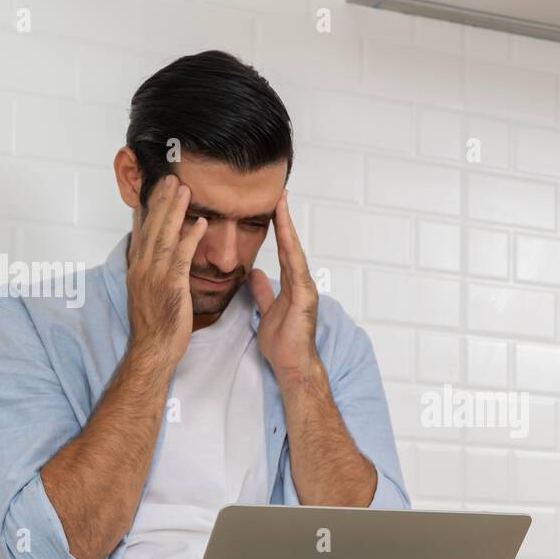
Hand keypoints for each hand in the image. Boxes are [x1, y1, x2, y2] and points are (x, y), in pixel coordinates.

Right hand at [125, 174, 206, 367]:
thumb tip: (156, 259)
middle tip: (170, 178)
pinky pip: (180, 256)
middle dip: (161, 201)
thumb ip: (152, 272)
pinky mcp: (170, 285)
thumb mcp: (147, 294)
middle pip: (151, 226)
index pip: (141, 231)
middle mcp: (142, 268)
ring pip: (164, 235)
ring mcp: (155, 275)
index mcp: (137, 269)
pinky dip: (190, 237)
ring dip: (174, 210)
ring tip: (183, 189)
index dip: (149, 209)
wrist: (152, 349)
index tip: (155, 189)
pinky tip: (200, 223)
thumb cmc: (154, 326)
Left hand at [249, 189, 320, 386]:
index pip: (282, 250)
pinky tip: (287, 236)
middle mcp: (301, 282)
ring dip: (289, 228)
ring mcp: (305, 288)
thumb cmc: (283, 343)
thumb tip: (255, 275)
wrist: (293, 365)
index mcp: (291, 284)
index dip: (277, 228)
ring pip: (295, 251)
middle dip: (285, 219)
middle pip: (291, 244)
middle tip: (279, 193)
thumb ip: (263, 291)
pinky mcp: (304, 297)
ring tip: (282, 205)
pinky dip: (292, 251)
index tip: (271, 206)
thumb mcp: (266, 311)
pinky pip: (297, 269)